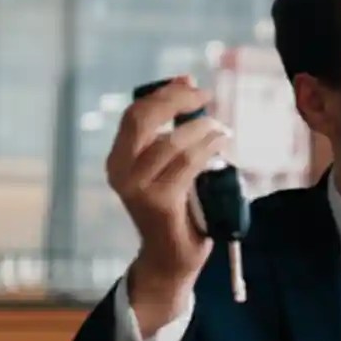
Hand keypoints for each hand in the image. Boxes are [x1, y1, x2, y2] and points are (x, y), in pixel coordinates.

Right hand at [107, 77, 228, 331]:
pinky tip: (221, 143)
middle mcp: (120, 171)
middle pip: (143, 119)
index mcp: (118, 159)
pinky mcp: (160, 203)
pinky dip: (208, 148)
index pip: (135, 113)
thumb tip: (189, 88)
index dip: (163, 93)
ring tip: (222, 129)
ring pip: (171, 142)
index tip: (190, 82)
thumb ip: (173, 134)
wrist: (172, 258)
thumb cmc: (178, 209)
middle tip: (205, 95)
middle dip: (177, 100)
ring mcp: (138, 188)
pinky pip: (187, 165)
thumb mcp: (170, 167)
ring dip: (202, 128)